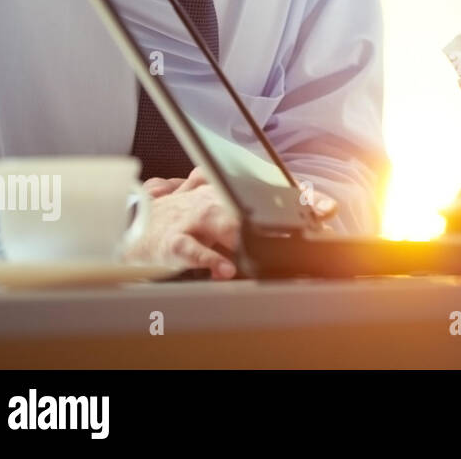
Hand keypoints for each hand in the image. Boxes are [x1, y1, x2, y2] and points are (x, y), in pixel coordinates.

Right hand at [129, 167, 339, 276]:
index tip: (327, 209)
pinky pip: (191, 249)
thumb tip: (295, 217)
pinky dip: (208, 259)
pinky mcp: (173, 240)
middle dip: (276, 218)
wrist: (132, 225)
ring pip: (221, 221)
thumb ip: (248, 212)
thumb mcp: (217, 206)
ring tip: (261, 248)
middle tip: (302, 229)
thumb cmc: (181, 218)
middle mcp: (213, 200)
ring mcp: (193, 218)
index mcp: (226, 190)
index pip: (269, 192)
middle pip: (248, 203)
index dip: (300, 199)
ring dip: (242, 235)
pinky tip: (225, 269)